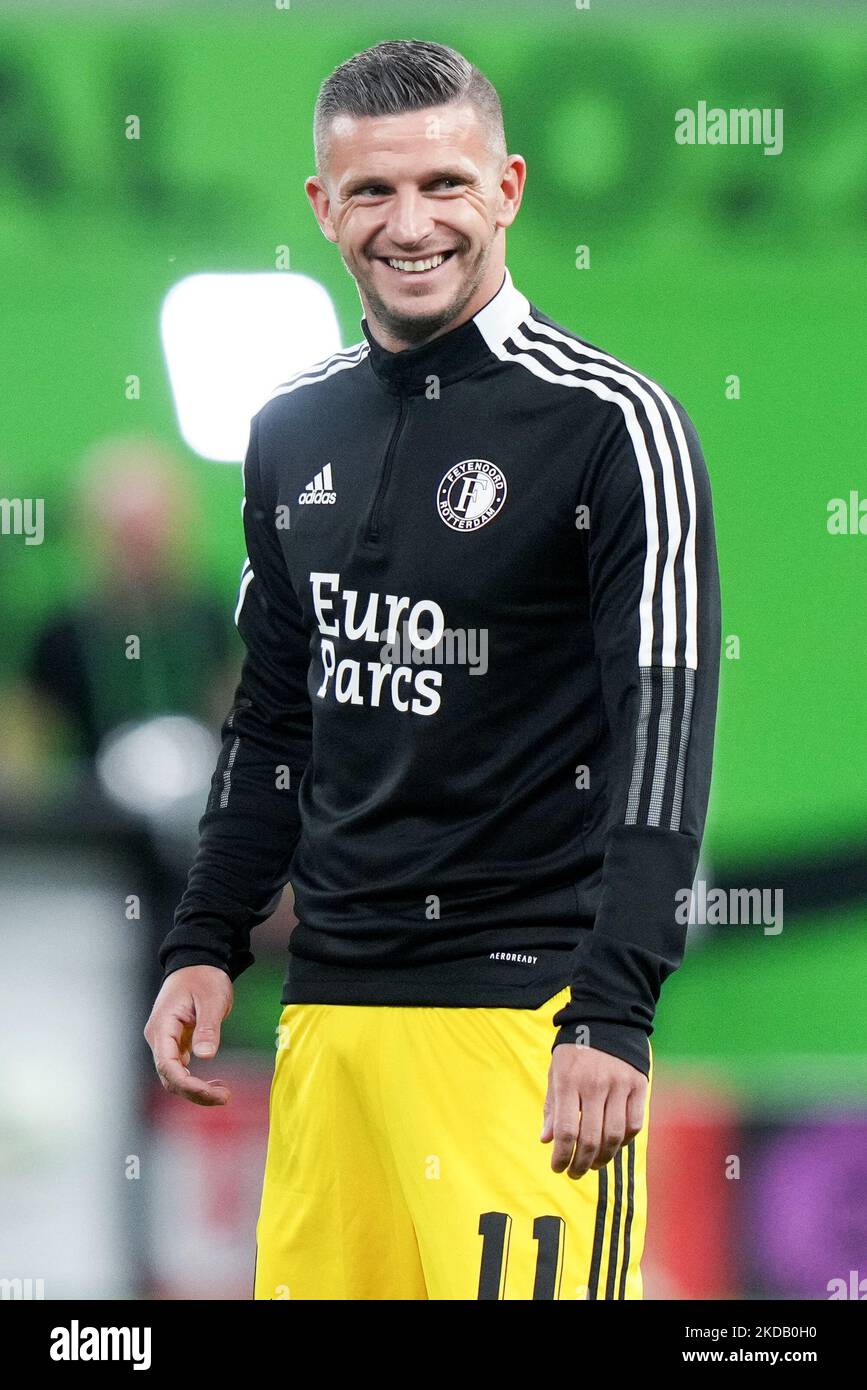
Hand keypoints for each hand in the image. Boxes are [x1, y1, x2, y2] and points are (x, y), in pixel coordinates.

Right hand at [143, 965, 233, 1106]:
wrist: (199, 961)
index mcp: (163, 1027)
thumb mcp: (211, 1000)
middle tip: (224, 1097)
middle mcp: (159, 1038)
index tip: (209, 1092)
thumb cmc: (204, 978)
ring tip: (223, 1094)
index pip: (167, 1065)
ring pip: (175, 1076)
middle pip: (169, 1077)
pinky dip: (196, 1080)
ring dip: (196, 1089)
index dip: (187, 1084)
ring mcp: (166, 1041)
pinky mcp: (176, 1043)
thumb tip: (205, 1056)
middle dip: (194, 1092)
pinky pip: (181, 1069)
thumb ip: (208, 1028)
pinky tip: (215, 1084)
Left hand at [540, 1043, 646, 1178]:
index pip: (566, 1130)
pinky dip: (624, 1141)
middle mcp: (595, 1084)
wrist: (608, 1018)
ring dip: (603, 1157)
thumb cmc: (576, 1048)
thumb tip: (547, 1140)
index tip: (558, 1168)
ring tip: (593, 1164)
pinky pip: (634, 1124)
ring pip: (614, 1136)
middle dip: (581, 1163)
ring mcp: (619, 1085)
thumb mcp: (556, 1070)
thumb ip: (552, 1106)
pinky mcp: (638, 1085)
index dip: (561, 1156)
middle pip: (590, 1138)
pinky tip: (614, 1145)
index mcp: (569, 1080)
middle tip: (575, 1173)